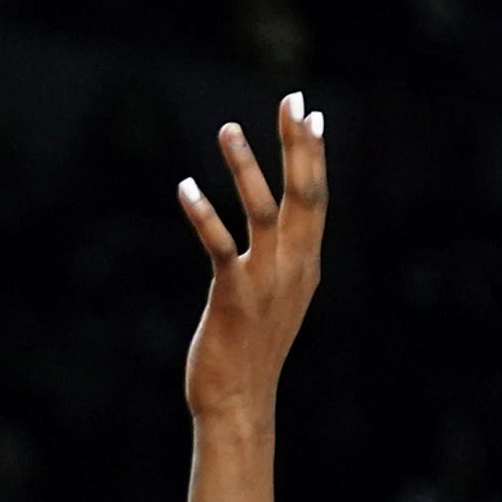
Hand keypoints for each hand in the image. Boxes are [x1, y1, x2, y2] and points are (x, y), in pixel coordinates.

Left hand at [178, 97, 326, 418]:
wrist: (239, 401)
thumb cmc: (253, 350)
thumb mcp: (279, 299)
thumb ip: (285, 261)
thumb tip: (286, 232)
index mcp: (307, 264)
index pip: (316, 198)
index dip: (314, 155)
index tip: (311, 113)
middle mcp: (294, 267)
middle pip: (304, 194)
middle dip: (297, 145)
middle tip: (291, 100)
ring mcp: (267, 282)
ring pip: (262, 212)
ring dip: (245, 168)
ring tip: (228, 128)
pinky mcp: (234, 297)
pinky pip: (220, 247)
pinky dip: (203, 215)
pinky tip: (185, 187)